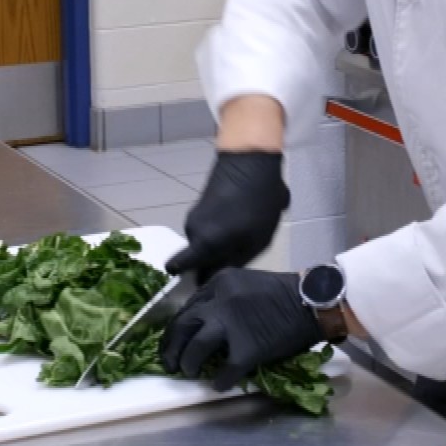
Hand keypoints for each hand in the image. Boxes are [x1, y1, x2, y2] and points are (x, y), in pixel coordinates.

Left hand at [160, 268, 320, 390]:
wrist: (313, 302)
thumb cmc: (283, 293)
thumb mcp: (245, 282)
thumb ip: (223, 296)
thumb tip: (204, 322)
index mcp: (220, 282)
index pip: (187, 307)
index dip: (178, 327)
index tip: (176, 339)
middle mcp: (220, 301)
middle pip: (182, 326)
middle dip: (171, 347)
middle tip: (170, 363)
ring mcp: (232, 325)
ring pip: (194, 348)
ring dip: (188, 364)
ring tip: (190, 372)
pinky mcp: (246, 350)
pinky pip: (223, 372)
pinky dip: (219, 382)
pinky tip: (220, 384)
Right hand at [165, 151, 289, 278]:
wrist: (249, 159)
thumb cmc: (257, 203)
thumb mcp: (256, 240)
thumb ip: (236, 262)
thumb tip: (220, 274)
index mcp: (202, 245)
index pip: (188, 274)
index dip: (200, 284)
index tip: (213, 286)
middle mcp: (191, 233)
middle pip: (199, 260)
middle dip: (215, 262)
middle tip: (239, 256)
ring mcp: (194, 217)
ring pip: (205, 243)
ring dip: (221, 243)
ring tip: (246, 233)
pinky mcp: (200, 206)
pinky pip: (208, 228)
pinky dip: (221, 229)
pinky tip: (241, 219)